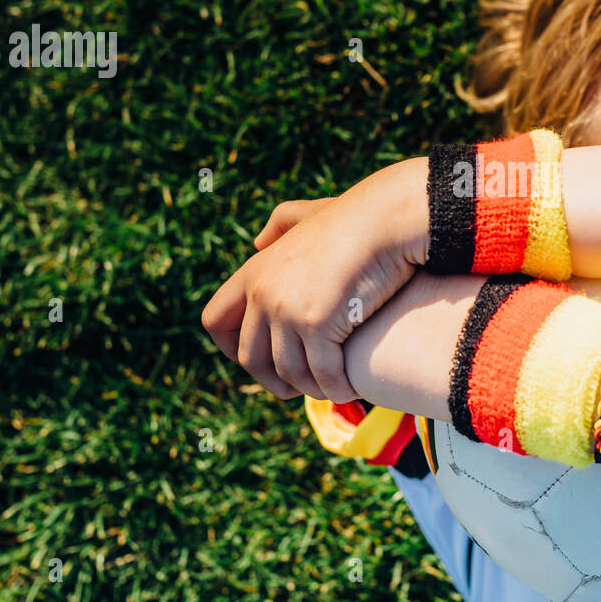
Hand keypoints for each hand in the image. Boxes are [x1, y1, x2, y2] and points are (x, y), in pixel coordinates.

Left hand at [201, 157, 429, 401]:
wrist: (386, 220)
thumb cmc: (357, 218)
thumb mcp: (309, 213)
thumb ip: (280, 223)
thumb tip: (258, 242)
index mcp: (254, 272)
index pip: (214, 322)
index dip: (231, 348)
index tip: (262, 358)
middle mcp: (262, 294)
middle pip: (249, 358)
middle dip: (273, 380)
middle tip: (301, 387)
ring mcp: (287, 310)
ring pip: (288, 372)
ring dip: (311, 388)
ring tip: (333, 388)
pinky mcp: (317, 324)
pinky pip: (322, 374)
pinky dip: (337, 388)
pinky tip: (352, 387)